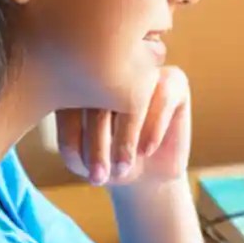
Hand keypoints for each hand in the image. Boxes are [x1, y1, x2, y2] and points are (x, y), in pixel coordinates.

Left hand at [55, 66, 192, 186]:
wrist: (147, 174)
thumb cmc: (108, 162)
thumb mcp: (83, 160)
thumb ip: (71, 142)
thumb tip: (76, 124)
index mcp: (79, 78)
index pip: (69, 102)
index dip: (71, 136)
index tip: (80, 168)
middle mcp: (110, 67)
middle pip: (98, 97)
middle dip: (96, 142)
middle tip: (99, 175)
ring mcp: (143, 69)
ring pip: (131, 95)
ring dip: (124, 137)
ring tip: (122, 167)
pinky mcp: (174, 80)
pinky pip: (162, 96)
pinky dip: (152, 127)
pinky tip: (146, 150)